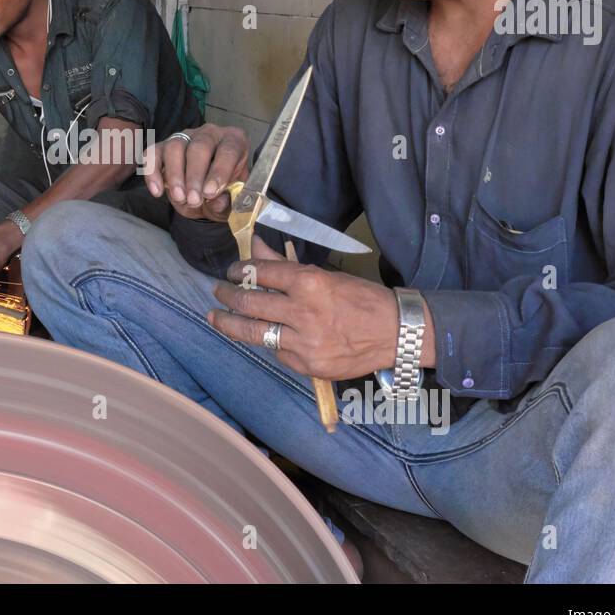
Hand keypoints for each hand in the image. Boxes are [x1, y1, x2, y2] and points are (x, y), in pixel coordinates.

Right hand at [144, 124, 250, 221]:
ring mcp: (185, 137)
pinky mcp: (164, 146)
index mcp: (234, 141)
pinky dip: (153, 173)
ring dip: (175, 175)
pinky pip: (153, 154)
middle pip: (199, 147)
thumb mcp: (231, 200)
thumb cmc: (223, 191)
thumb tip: (218, 202)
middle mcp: (210, 134)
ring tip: (179, 198)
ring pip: (175, 147)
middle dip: (195, 176)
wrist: (206, 194)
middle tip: (194, 200)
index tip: (211, 192)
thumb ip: (228, 202)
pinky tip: (157, 191)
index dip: (219, 171)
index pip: (228, 150)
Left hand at [207, 236, 425, 379]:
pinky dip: (270, 342)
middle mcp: (303, 313)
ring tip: (217, 317)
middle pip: (250, 304)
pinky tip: (267, 336)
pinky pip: (278, 352)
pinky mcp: (308, 366)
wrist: (397, 333)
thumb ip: (286, 266)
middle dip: (228, 296)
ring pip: (254, 333)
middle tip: (219, 292)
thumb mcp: (325, 276)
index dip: (241, 271)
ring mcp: (304, 343)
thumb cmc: (362, 299)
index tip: (233, 272)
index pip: (262, 273)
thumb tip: (256, 248)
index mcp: (310, 283)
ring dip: (230, 324)